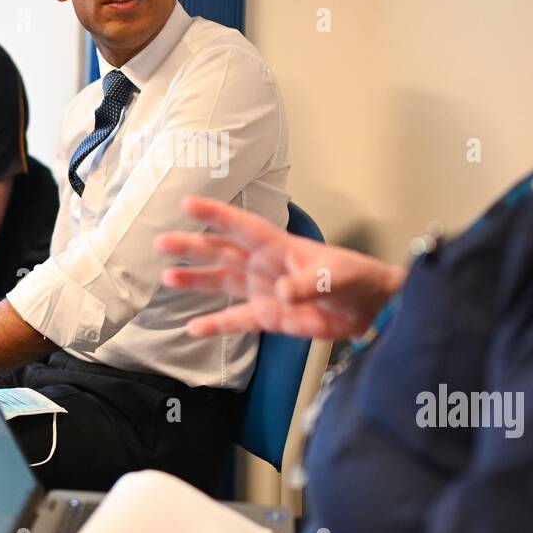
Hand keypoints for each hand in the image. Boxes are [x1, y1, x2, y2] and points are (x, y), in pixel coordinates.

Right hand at [155, 196, 406, 340]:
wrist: (371, 307)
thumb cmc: (357, 279)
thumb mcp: (336, 277)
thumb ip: (307, 284)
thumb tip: (280, 294)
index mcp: (280, 247)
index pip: (243, 226)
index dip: (216, 215)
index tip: (187, 204)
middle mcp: (265, 266)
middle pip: (222, 252)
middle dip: (193, 246)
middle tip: (161, 241)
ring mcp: (264, 292)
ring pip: (222, 283)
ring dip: (195, 281)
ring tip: (166, 277)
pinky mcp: (269, 318)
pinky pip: (236, 321)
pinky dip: (215, 325)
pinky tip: (192, 328)